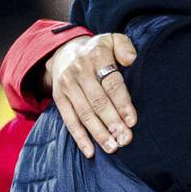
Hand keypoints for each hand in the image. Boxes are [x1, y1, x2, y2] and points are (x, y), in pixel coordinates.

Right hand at [46, 33, 137, 158]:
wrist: (64, 51)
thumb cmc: (97, 51)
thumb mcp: (111, 40)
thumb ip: (124, 46)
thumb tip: (130, 60)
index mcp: (97, 56)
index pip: (112, 83)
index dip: (122, 103)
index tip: (132, 121)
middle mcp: (80, 71)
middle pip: (98, 101)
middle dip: (113, 122)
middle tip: (125, 139)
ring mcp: (67, 85)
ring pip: (84, 113)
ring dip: (99, 133)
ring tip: (113, 148)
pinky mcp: (59, 98)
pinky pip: (69, 120)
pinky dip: (79, 137)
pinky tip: (90, 151)